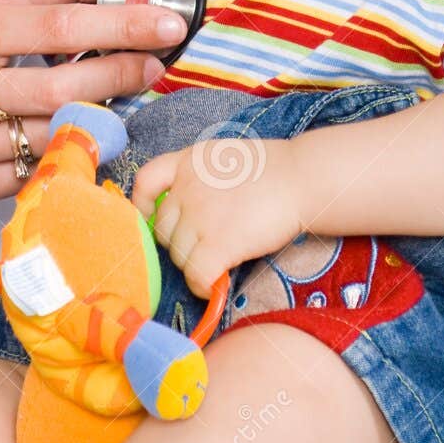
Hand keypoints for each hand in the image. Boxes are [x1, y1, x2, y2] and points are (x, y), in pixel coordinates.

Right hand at [0, 0, 188, 203]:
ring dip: (98, 116)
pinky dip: (62, 152)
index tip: (165, 24)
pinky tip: (73, 132)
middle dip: (119, 75)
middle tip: (154, 63)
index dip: (119, 25)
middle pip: (61, 89)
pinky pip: (34, 173)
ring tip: (118, 95)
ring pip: (53, 136)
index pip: (57, 27)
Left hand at [131, 136, 307, 298]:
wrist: (302, 179)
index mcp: (188, 161)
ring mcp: (200, 216)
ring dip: (193, 264)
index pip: (145, 181)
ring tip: (217, 260)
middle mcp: (187, 188)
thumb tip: (186, 205)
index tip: (152, 219)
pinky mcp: (219, 243)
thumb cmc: (272, 169)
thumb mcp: (224, 158)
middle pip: (164, 229)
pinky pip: (195, 275)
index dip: (141, 205)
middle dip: (179, 242)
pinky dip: (201, 285)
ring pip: (179, 256)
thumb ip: (199, 176)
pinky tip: (215, 281)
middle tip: (206, 244)